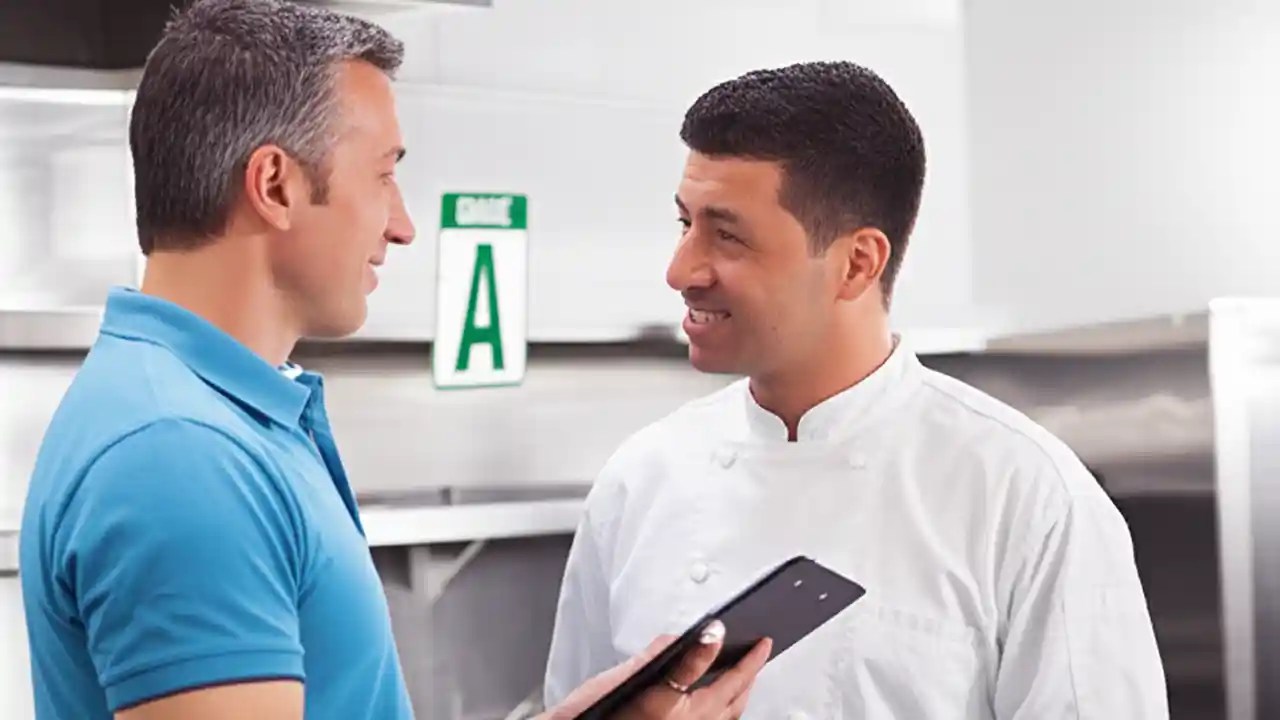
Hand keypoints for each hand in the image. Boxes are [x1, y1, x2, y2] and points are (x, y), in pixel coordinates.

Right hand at [542, 620, 772, 719]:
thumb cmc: (600, 717)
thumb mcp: (637, 679)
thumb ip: (674, 655)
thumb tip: (707, 634)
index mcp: (690, 712)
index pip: (734, 681)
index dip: (753, 659)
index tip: (764, 642)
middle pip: (733, 702)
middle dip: (748, 678)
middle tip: (757, 656)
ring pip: (722, 716)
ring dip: (734, 696)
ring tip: (737, 678)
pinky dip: (713, 708)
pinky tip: (701, 699)